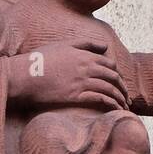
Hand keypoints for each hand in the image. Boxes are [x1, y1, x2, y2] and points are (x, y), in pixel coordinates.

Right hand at [6, 42, 128, 110]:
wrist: (25, 75)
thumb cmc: (41, 60)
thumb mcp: (63, 44)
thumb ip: (85, 44)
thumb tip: (104, 47)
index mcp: (84, 54)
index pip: (109, 64)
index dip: (117, 74)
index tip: (119, 83)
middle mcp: (86, 67)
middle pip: (113, 77)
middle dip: (122, 88)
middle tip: (127, 98)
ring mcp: (82, 81)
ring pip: (109, 89)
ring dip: (119, 98)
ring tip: (124, 107)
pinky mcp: (76, 96)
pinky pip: (100, 99)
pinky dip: (111, 104)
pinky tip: (115, 110)